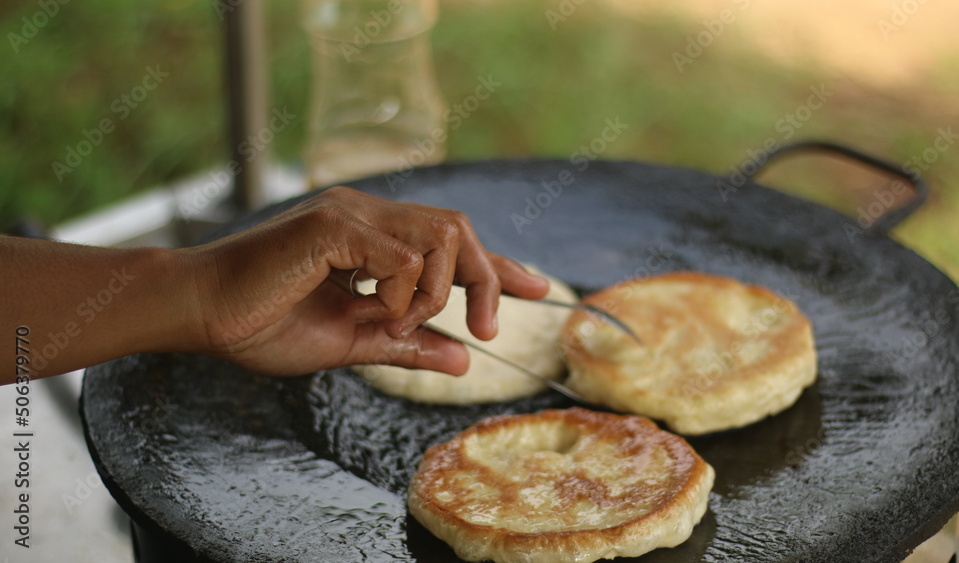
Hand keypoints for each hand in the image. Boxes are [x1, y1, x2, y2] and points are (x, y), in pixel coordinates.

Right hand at [183, 186, 549, 376]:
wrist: (201, 315)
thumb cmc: (263, 324)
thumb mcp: (351, 342)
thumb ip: (406, 344)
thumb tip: (462, 358)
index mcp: (372, 238)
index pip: (451, 241)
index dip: (497, 264)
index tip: (535, 287)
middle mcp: (367, 215)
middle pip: (458, 230)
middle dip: (487, 278)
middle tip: (485, 329)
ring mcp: (351, 214)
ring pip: (441, 236)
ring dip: (438, 290)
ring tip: (399, 321)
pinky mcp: (333, 226)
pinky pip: (403, 257)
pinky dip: (403, 292)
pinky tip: (373, 310)